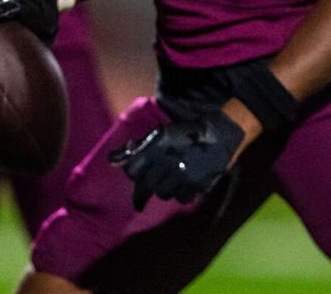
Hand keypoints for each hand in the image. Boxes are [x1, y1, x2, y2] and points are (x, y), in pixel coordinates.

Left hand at [109, 110, 243, 210]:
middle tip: (154, 180)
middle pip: (147, 185)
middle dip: (147, 185)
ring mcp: (182, 176)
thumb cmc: (187, 131)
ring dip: (164, 189)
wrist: (220, 133)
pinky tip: (183, 185)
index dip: (134, 172)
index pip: (132, 171)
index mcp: (156, 148)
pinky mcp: (197, 185)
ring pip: (163, 194)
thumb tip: (111, 160)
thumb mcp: (159, 133)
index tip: (138, 173)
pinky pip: (181, 198)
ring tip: (170, 180)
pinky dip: (180, 194)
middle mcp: (167, 163)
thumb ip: (135, 147)